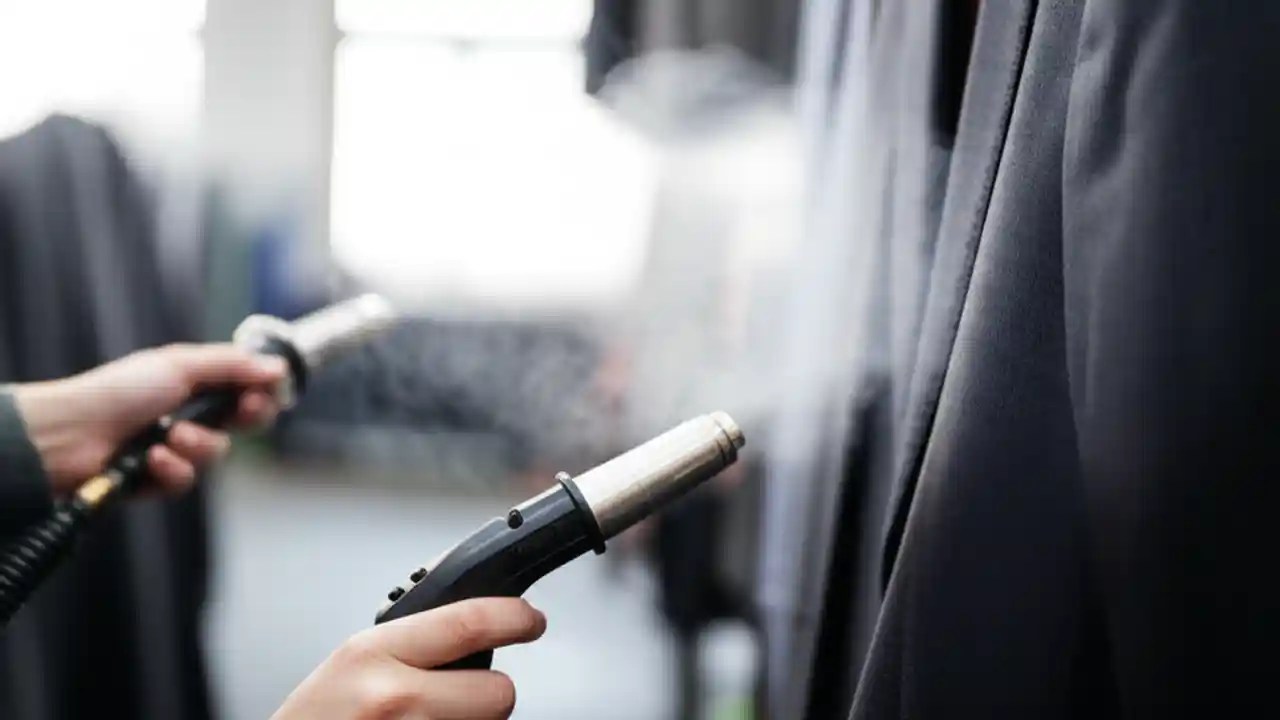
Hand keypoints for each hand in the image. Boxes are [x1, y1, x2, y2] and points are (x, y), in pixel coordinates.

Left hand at [11, 343, 286, 495]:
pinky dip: (172, 470)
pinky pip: (186, 481)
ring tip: (168, 438)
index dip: (263, 392)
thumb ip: (233, 366)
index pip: (247, 388)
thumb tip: (280, 367)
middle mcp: (189, 414)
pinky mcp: (158, 481)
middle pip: (243, 423)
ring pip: (216, 455)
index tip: (267, 391)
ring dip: (197, 445)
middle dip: (246, 417)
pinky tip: (151, 460)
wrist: (68, 435)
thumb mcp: (179, 365)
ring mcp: (174, 449)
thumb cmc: (117, 391)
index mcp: (194, 383)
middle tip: (242, 411)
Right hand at [272, 598, 546, 719]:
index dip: (513, 617)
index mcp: (371, 654)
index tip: (530, 619)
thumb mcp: (352, 663)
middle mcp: (392, 698)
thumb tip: (477, 617)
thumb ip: (412, 641)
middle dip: (490, 692)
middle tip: (464, 694)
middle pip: (498, 692)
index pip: (468, 622)